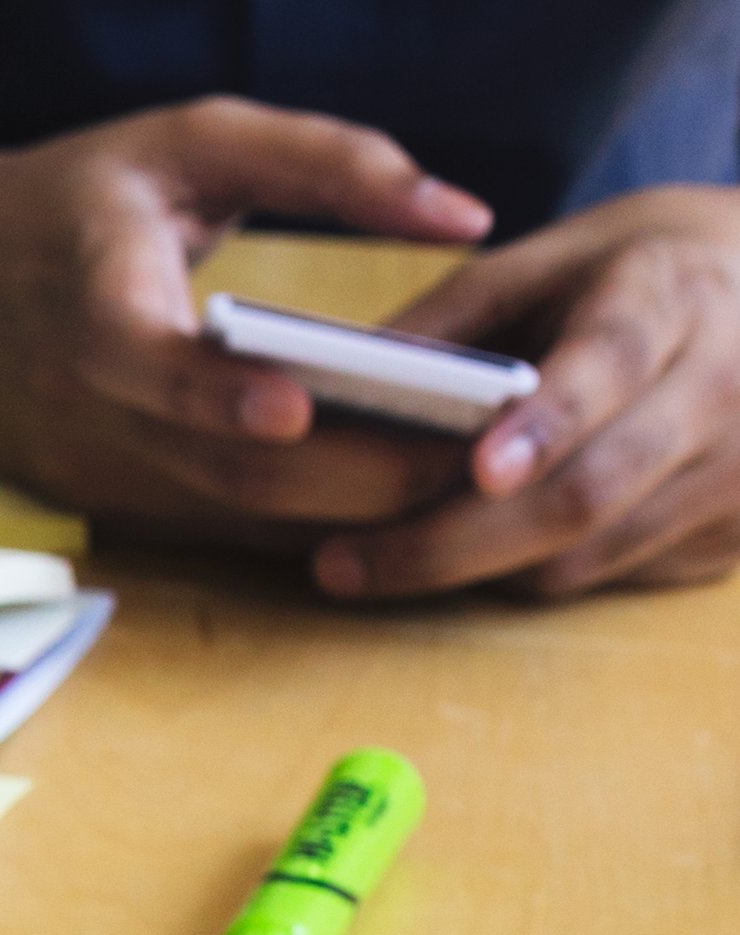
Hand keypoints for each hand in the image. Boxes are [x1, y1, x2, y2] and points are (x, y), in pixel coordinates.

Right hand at [0, 101, 490, 542]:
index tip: (305, 404)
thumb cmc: (59, 203)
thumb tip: (464, 208)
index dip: (227, 396)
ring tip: (460, 482)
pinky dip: (305, 522)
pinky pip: (221, 527)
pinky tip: (390, 501)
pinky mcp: (108, 502)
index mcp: (88, 308)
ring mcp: (92, 471)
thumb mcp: (180, 143)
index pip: (159, 369)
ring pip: (232, 516)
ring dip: (347, 513)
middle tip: (472, 457)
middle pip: (225, 469)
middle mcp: (84, 410)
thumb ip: (324, 159)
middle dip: (354, 476)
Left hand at [313, 187, 739, 598]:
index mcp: (672, 296)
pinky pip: (612, 577)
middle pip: (589, 491)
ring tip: (380, 560)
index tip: (480, 468)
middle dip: (452, 543)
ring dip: (474, 569)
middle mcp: (726, 384)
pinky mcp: (738, 535)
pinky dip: (533, 571)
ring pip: (588, 554)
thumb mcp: (550, 258)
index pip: (611, 365)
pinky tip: (485, 546)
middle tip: (338, 565)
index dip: (547, 421)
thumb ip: (449, 320)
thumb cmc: (638, 271)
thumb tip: (334, 388)